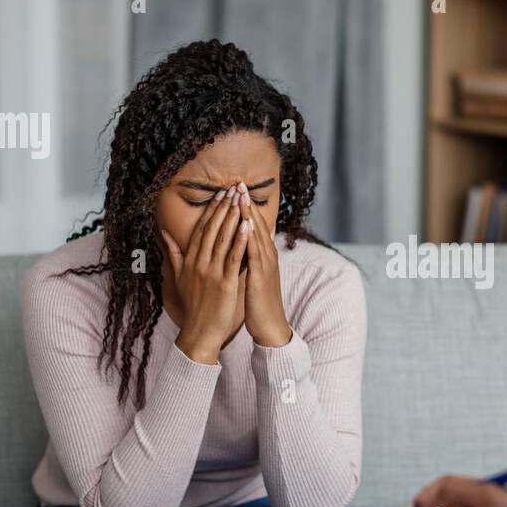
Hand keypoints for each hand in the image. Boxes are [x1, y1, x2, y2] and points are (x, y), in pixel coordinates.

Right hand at [161, 187, 248, 363]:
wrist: (200, 332)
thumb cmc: (194, 306)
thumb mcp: (179, 277)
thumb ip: (173, 254)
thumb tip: (164, 233)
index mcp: (190, 261)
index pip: (201, 229)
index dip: (211, 210)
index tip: (219, 194)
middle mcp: (199, 263)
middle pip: (212, 229)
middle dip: (223, 207)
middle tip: (232, 189)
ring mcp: (211, 272)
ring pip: (223, 239)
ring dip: (232, 217)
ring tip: (240, 199)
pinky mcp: (225, 282)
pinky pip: (233, 257)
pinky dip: (241, 239)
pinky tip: (247, 224)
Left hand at [238, 183, 292, 347]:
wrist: (270, 325)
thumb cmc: (259, 302)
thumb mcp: (253, 275)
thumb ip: (248, 258)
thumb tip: (241, 244)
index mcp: (263, 255)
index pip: (254, 225)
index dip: (245, 205)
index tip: (236, 188)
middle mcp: (267, 255)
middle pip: (257, 223)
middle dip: (247, 202)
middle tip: (238, 181)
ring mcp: (267, 264)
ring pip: (257, 233)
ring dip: (249, 212)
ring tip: (240, 194)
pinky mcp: (262, 275)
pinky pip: (256, 252)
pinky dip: (251, 235)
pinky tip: (245, 222)